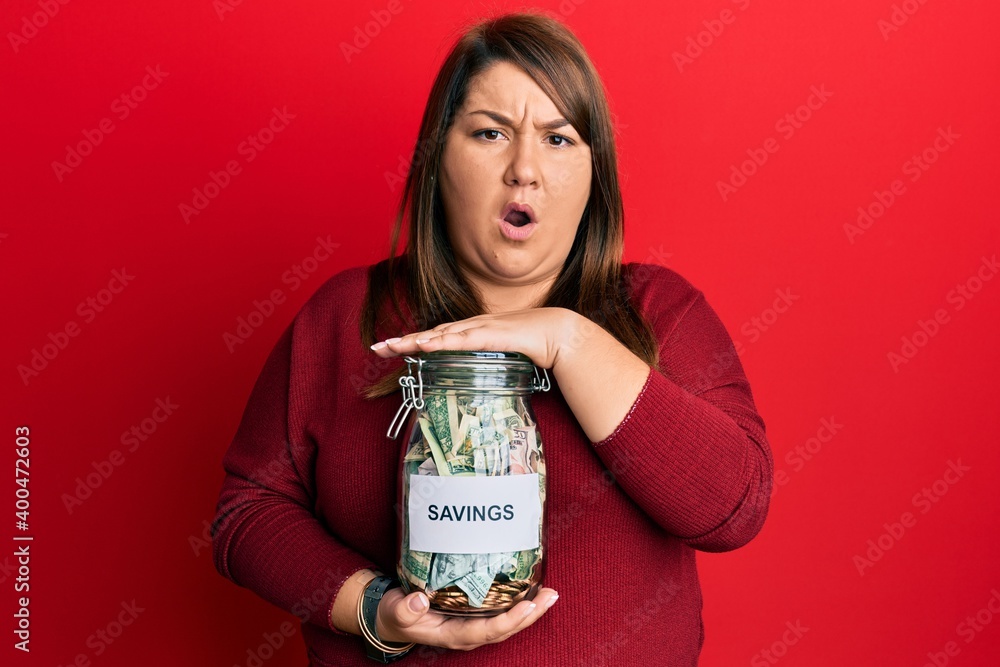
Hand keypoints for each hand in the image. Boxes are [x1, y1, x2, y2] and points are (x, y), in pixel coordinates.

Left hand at [369, 307, 578, 369]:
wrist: (560, 334)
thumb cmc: (533, 345)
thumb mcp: (502, 357)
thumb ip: (486, 362)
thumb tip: (473, 379)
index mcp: (472, 333)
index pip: (435, 337)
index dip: (411, 342)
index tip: (387, 349)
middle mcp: (472, 327)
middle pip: (430, 334)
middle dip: (403, 341)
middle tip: (376, 349)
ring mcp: (481, 329)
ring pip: (441, 335)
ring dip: (415, 340)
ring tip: (392, 346)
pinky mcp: (492, 336)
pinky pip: (463, 340)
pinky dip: (442, 342)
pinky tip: (425, 345)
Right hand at [375, 587, 558, 650]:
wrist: (394, 619)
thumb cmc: (397, 615)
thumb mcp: (397, 612)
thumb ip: (407, 609)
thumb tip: (421, 599)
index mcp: (453, 635)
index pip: (487, 631)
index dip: (509, 620)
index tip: (528, 606)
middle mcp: (468, 633)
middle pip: (506, 627)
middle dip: (531, 614)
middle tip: (551, 595)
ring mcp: (473, 624)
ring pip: (508, 621)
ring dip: (531, 608)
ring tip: (551, 593)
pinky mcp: (474, 614)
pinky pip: (501, 611)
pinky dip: (519, 602)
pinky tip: (532, 588)